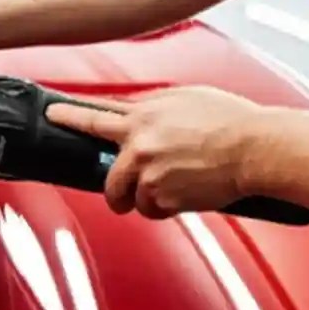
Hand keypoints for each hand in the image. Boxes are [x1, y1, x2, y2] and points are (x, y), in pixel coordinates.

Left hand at [45, 86, 264, 218]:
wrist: (256, 148)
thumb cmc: (233, 122)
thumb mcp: (189, 99)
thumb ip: (156, 108)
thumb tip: (140, 116)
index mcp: (144, 116)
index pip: (96, 116)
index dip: (70, 116)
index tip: (52, 115)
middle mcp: (138, 144)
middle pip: (109, 174)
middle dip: (116, 189)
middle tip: (124, 194)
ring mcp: (146, 172)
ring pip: (131, 197)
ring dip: (150, 199)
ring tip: (181, 188)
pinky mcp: (159, 196)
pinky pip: (154, 210)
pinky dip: (169, 208)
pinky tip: (191, 193)